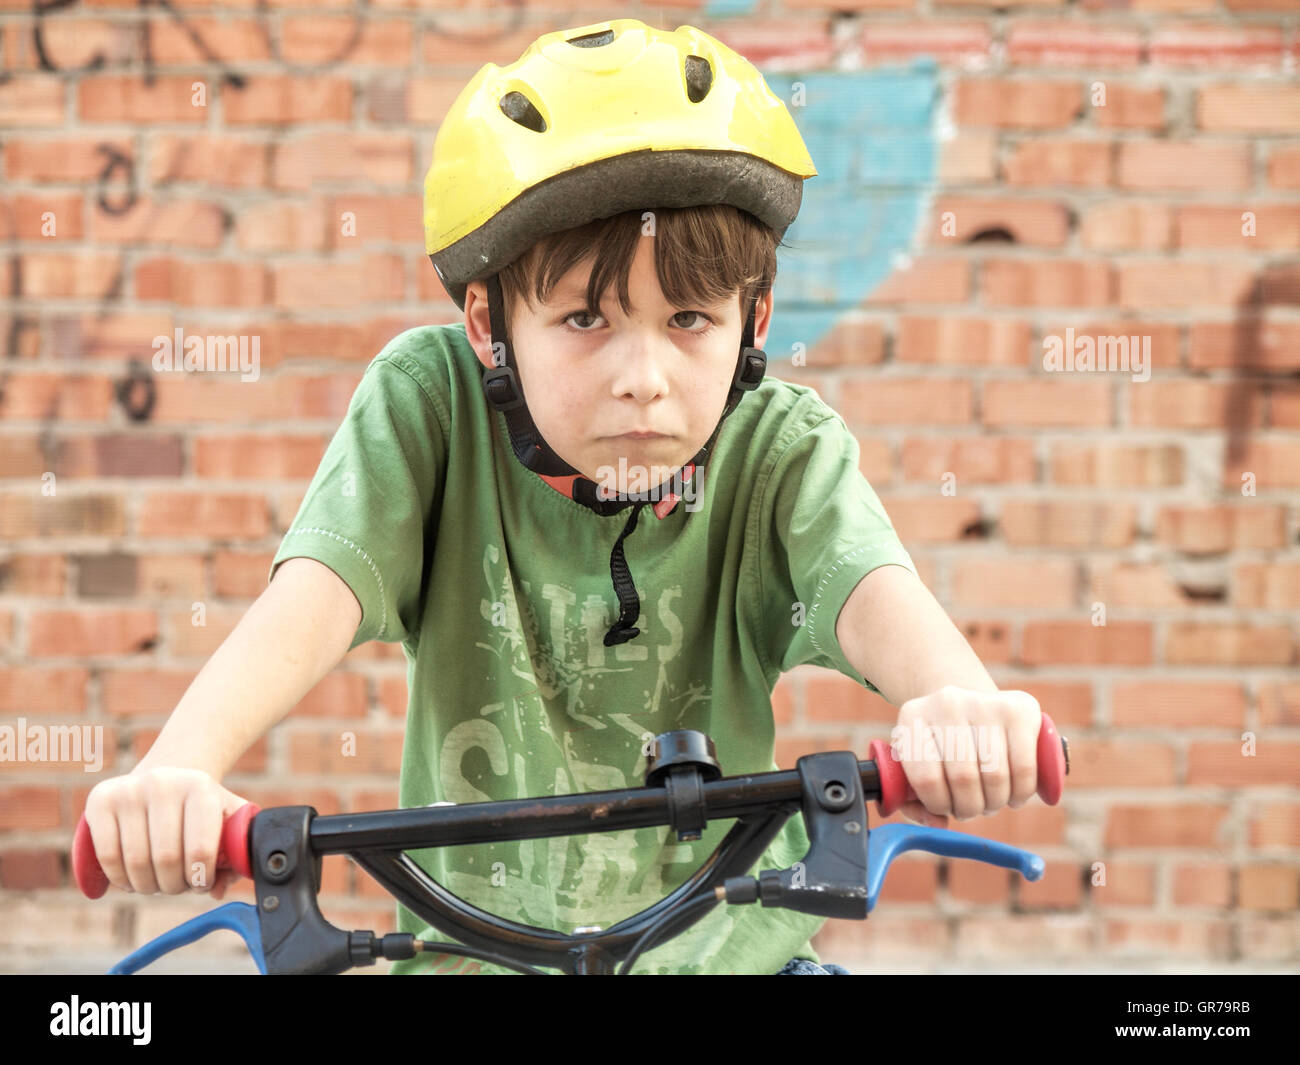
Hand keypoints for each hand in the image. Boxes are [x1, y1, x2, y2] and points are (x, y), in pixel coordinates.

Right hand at [81, 766, 250, 897]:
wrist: (164, 782)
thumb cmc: (199, 811)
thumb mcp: (225, 822)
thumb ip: (234, 856)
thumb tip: (216, 892)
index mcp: (199, 786)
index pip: (200, 850)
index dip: (201, 878)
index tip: (202, 884)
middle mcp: (163, 782)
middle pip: (166, 859)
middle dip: (174, 885)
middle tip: (178, 886)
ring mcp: (129, 790)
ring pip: (136, 862)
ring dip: (148, 886)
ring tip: (158, 884)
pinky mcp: (100, 799)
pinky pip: (108, 856)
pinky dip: (120, 880)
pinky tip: (133, 880)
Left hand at [889, 685, 1041, 826]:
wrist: (971, 705)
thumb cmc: (940, 745)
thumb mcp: (916, 765)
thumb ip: (914, 801)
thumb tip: (939, 824)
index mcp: (912, 717)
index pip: (925, 778)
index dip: (937, 805)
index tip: (944, 809)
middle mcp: (946, 702)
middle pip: (963, 778)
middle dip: (969, 807)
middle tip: (971, 810)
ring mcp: (984, 702)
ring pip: (995, 776)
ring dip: (995, 803)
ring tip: (990, 803)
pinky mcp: (1019, 709)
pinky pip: (1024, 767)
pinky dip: (1022, 793)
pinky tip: (1015, 797)